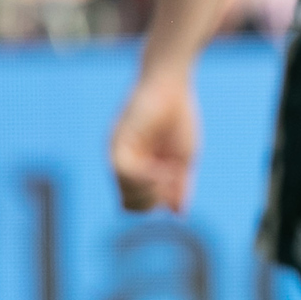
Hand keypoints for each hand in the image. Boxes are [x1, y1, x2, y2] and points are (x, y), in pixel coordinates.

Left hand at [111, 69, 199, 211]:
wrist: (173, 85)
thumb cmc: (178, 118)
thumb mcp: (183, 159)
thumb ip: (179, 186)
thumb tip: (178, 214)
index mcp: (136, 170)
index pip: (137, 204)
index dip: (156, 204)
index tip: (177, 187)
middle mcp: (122, 164)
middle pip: (129, 204)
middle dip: (154, 201)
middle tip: (174, 182)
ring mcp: (118, 153)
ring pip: (125, 192)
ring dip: (152, 190)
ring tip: (171, 173)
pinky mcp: (117, 141)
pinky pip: (124, 171)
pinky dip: (146, 177)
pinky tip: (164, 168)